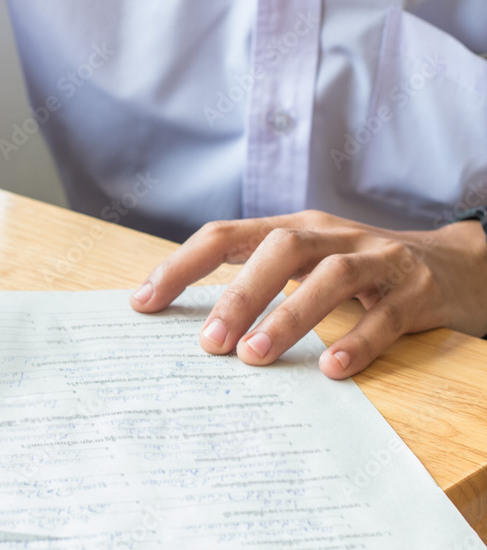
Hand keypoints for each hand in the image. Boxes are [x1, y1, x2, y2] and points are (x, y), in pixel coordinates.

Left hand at [130, 210, 486, 378]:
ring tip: (256, 355)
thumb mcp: (306, 264)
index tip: (142, 303)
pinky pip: (385, 316)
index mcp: (293, 228)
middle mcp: (332, 235)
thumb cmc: (358, 271)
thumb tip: (189, 325)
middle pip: (279, 248)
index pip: (225, 236)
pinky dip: (357, 341)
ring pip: (331, 277)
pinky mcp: (417, 291)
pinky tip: (332, 368)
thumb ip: (256, 281)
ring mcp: (377, 259)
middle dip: (238, 295)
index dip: (180, 266)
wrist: (457, 266)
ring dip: (289, 316)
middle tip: (208, 344)